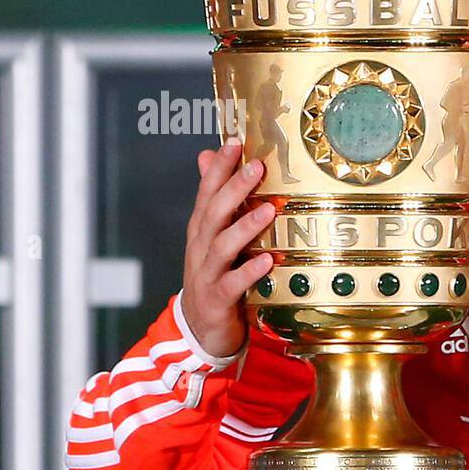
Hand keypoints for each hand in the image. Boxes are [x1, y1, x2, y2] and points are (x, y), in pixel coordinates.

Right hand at [179, 142, 275, 357]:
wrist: (201, 327)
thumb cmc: (215, 275)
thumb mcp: (214, 236)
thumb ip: (215, 199)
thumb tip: (209, 156)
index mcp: (202, 229)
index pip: (207, 192)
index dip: (219, 168)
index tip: (235, 142)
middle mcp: (201, 247)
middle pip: (214, 213)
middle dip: (233, 189)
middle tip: (256, 167)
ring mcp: (207, 273)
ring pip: (222, 246)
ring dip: (245, 227)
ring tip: (267, 210)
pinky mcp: (217, 299)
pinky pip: (232, 283)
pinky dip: (249, 272)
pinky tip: (267, 261)